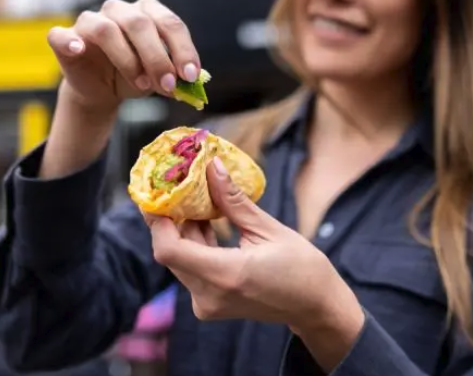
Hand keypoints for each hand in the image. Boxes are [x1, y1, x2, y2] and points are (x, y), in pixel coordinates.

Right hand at [48, 0, 200, 111]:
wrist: (103, 89)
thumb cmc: (136, 75)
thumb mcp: (160, 77)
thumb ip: (175, 75)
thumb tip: (191, 83)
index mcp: (148, 12)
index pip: (170, 23)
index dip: (183, 49)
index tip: (191, 76)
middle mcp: (120, 9)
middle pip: (140, 24)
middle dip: (158, 58)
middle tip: (168, 85)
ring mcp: (90, 20)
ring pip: (107, 29)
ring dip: (128, 59)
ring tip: (141, 84)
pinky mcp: (64, 37)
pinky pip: (61, 34)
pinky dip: (69, 41)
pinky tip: (78, 49)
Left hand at [148, 158, 365, 367]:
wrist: (314, 306)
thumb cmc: (301, 268)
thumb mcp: (268, 229)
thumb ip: (233, 201)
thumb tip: (212, 167)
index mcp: (226, 274)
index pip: (168, 248)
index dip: (158, 220)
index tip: (160, 192)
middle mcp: (210, 295)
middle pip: (171, 252)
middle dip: (172, 218)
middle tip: (179, 185)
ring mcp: (208, 304)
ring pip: (179, 260)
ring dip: (183, 229)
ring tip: (197, 198)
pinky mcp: (210, 304)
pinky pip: (190, 269)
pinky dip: (194, 244)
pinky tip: (206, 221)